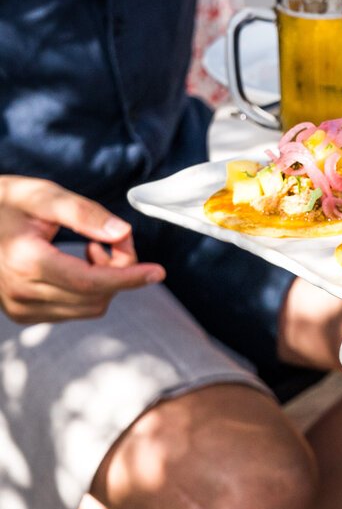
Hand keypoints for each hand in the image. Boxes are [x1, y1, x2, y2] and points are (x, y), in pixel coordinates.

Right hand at [0, 176, 164, 323]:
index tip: (158, 271)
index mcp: (27, 261)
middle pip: (96, 296)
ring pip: (89, 308)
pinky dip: (89, 289)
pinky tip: (76, 261)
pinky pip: (73, 310)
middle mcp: (22, 293)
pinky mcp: (22, 313)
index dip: (129, 277)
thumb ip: (84, 213)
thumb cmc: (6, 202)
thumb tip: (124, 232)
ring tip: (92, 247)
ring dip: (106, 280)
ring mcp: (20, 308)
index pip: (90, 281)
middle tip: (114, 237)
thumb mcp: (43, 195)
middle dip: (120, 269)